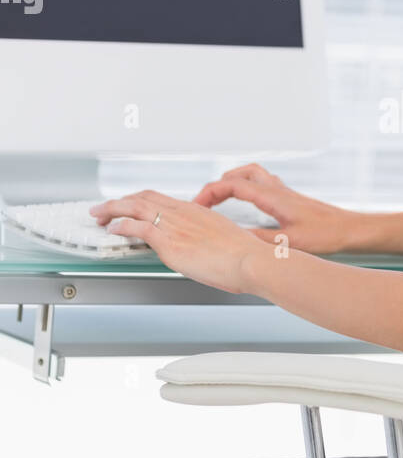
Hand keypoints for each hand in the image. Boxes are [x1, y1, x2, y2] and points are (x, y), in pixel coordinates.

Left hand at [89, 191, 263, 293]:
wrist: (250, 260)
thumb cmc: (244, 256)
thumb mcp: (224, 239)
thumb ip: (207, 239)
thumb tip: (202, 249)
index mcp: (196, 211)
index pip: (160, 198)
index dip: (140, 200)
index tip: (129, 204)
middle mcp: (183, 213)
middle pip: (143, 197)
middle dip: (120, 201)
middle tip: (105, 207)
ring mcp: (175, 226)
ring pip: (134, 207)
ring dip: (112, 209)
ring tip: (98, 214)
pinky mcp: (170, 242)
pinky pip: (137, 226)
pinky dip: (120, 225)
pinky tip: (112, 229)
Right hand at [192, 163, 358, 253]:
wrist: (352, 230)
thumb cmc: (327, 235)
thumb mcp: (289, 244)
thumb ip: (260, 241)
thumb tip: (233, 240)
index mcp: (273, 197)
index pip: (233, 185)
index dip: (210, 192)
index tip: (196, 206)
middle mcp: (278, 190)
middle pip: (240, 173)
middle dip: (218, 184)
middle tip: (204, 202)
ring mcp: (285, 192)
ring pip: (253, 175)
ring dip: (233, 182)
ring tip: (219, 199)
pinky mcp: (291, 199)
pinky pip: (263, 184)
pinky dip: (248, 188)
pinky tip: (247, 206)